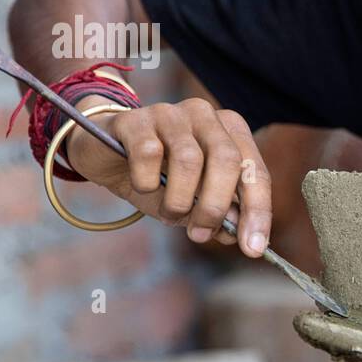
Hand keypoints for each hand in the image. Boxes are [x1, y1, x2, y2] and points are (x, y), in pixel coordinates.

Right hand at [63, 95, 272, 256]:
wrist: (104, 155)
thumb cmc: (158, 178)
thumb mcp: (193, 202)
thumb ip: (218, 215)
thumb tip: (235, 234)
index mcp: (232, 132)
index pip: (255, 172)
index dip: (257, 212)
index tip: (253, 248)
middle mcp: (206, 115)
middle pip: (227, 160)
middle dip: (216, 206)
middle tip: (201, 234)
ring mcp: (171, 113)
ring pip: (188, 159)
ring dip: (179, 200)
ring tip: (169, 214)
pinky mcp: (136, 119)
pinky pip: (148, 154)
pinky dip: (146, 182)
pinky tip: (142, 186)